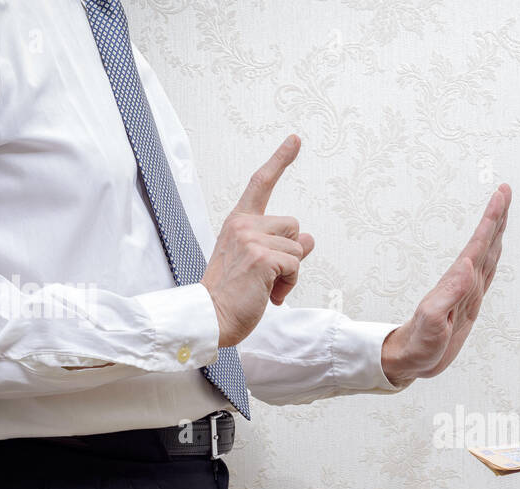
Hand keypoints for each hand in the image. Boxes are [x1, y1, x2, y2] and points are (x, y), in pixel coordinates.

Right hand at [202, 135, 315, 347]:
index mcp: (238, 222)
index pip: (261, 183)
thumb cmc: (230, 294)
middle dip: (290, 253)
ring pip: (298, 247)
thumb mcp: (257, 263)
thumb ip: (282, 246)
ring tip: (265, 286)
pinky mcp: (263, 257)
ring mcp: (252, 239)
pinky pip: (296, 265)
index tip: (295, 139)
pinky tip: (269, 294)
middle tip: (267, 275)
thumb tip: (309, 240)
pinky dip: (289, 284)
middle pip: (294, 226)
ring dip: (290, 272)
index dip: (280, 160)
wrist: (210, 317)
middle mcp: (243, 224)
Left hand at [380, 185, 510, 382]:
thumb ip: (448, 294)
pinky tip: (495, 249)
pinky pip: (486, 273)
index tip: (500, 195)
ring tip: (504, 211)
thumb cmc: (419, 343)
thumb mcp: (433, 322)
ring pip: (486, 255)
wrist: (411, 358)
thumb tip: (466, 266)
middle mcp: (463, 282)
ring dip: (496, 233)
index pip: (477, 245)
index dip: (491, 220)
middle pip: (484, 243)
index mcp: (457, 283)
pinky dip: (493, 257)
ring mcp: (466, 291)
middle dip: (497, 217)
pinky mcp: (468, 303)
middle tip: (505, 191)